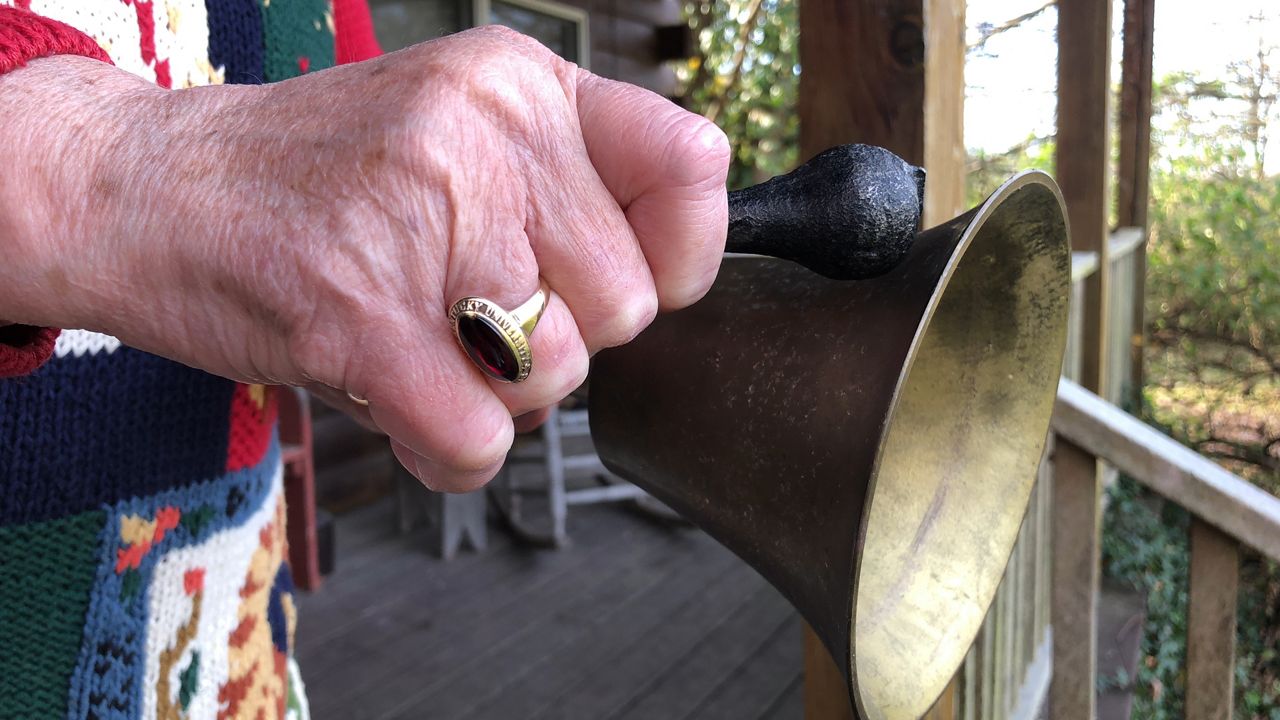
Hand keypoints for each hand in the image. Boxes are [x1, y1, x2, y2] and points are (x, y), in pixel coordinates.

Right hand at [0, 26, 729, 490]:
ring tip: (422, 343)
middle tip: (471, 312)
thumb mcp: (456, 124)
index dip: (679, 252)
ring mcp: (424, 220)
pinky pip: (479, 436)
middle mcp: (485, 134)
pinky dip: (446, 444)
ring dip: (495, 391)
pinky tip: (399, 396)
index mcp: (521, 84)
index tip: (619, 276)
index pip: (693, 168)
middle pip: (624, 306)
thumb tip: (673, 271)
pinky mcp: (361, 313)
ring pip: (554, 377)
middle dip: (558, 337)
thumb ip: (569, 181)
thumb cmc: (315, 175)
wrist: (149, 186)